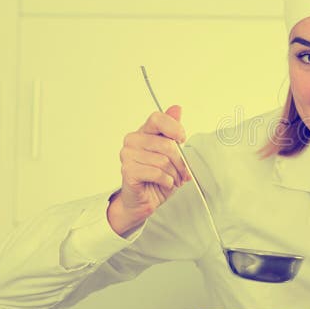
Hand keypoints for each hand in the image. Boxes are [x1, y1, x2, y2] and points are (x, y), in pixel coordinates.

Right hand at [108, 105, 191, 234]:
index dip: (174, 128)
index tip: (182, 139)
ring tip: (172, 179)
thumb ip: (173, 130)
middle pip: (166, 144)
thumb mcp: (172, 152)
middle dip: (180, 161)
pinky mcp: (128, 171)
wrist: (145, 200)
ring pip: (163, 160)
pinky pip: (156, 172)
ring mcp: (127, 155)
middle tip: (182, 171)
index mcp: (144, 132)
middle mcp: (133, 140)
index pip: (157, 118)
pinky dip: (166, 180)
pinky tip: (165, 183)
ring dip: (174, 174)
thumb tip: (176, 108)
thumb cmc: (158, 176)